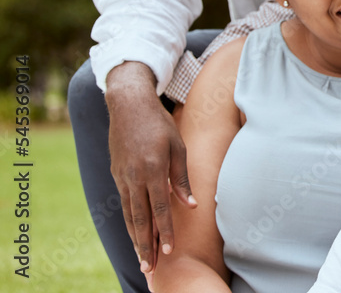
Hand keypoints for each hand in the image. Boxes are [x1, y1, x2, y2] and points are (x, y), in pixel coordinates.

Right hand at [106, 62, 196, 274]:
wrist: (128, 106)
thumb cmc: (159, 124)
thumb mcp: (177, 146)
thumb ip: (181, 177)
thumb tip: (190, 205)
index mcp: (152, 170)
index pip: (159, 208)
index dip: (164, 230)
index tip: (169, 250)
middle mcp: (134, 177)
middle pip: (140, 218)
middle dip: (146, 245)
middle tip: (150, 268)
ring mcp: (122, 178)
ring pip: (129, 215)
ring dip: (136, 238)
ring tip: (142, 259)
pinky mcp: (117, 175)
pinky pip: (124, 204)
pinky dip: (129, 222)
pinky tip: (135, 233)